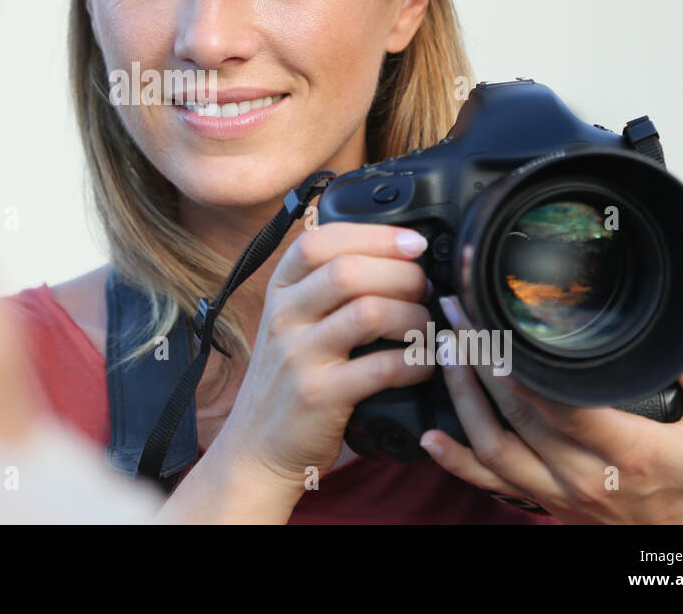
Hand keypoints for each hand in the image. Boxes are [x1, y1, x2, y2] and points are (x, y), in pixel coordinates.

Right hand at [212, 222, 433, 499]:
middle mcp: (284, 316)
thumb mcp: (292, 323)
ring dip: (413, 315)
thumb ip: (325, 289)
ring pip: (369, 312)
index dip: (375, 235)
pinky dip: (416, 362)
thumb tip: (394, 256)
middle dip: (402, 274)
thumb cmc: (289, 379)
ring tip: (426, 326)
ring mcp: (298, 356)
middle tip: (425, 290)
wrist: (257, 447)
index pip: (320, 241)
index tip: (414, 243)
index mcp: (280, 290)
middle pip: (349, 271)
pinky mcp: (320, 395)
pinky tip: (424, 364)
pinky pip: (382, 367)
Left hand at [419, 295, 682, 523]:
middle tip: (460, 316)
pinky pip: (487, 482)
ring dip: (462, 397)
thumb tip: (670, 330)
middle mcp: (583, 474)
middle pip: (518, 415)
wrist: (677, 539)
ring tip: (446, 351)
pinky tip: (430, 435)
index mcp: (627, 451)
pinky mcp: (538, 498)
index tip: (497, 334)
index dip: (524, 373)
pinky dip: (453, 460)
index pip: (564, 408)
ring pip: (493, 444)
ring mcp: (554, 489)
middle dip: (481, 359)